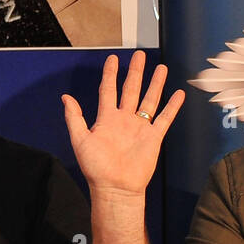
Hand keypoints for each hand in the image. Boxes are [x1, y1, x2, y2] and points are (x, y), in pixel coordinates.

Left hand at [61, 53, 184, 194]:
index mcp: (106, 119)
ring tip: (162, 68)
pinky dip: (172, 106)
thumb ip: (74, 118)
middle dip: (135, 72)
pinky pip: (164, 118)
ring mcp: (140, 128)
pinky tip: (177, 94)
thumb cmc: (96, 168)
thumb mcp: (80, 140)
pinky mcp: (153, 137)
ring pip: (149, 100)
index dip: (110, 74)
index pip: (108, 90)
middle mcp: (124, 120)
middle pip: (131, 90)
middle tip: (140, 55)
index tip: (112, 58)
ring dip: (155, 84)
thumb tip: (65, 98)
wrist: (115, 188)